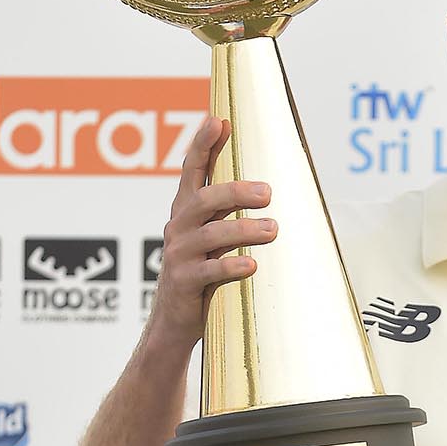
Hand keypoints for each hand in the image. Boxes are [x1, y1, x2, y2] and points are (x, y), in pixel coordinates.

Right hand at [148, 115, 276, 350]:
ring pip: (211, 234)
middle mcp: (179, 228)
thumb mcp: (211, 239)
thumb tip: (267, 185)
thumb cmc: (202, 275)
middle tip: (268, 192)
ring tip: (273, 230)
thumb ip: (226, 213)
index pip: (192, 171)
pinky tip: (252, 265)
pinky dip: (232, 266)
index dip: (202, 144)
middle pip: (204, 199)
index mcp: (186, 211)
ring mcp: (179, 255)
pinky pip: (209, 271)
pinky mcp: (184, 283)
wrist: (174, 324)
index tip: (218, 121)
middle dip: (235, 191)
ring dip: (244, 230)